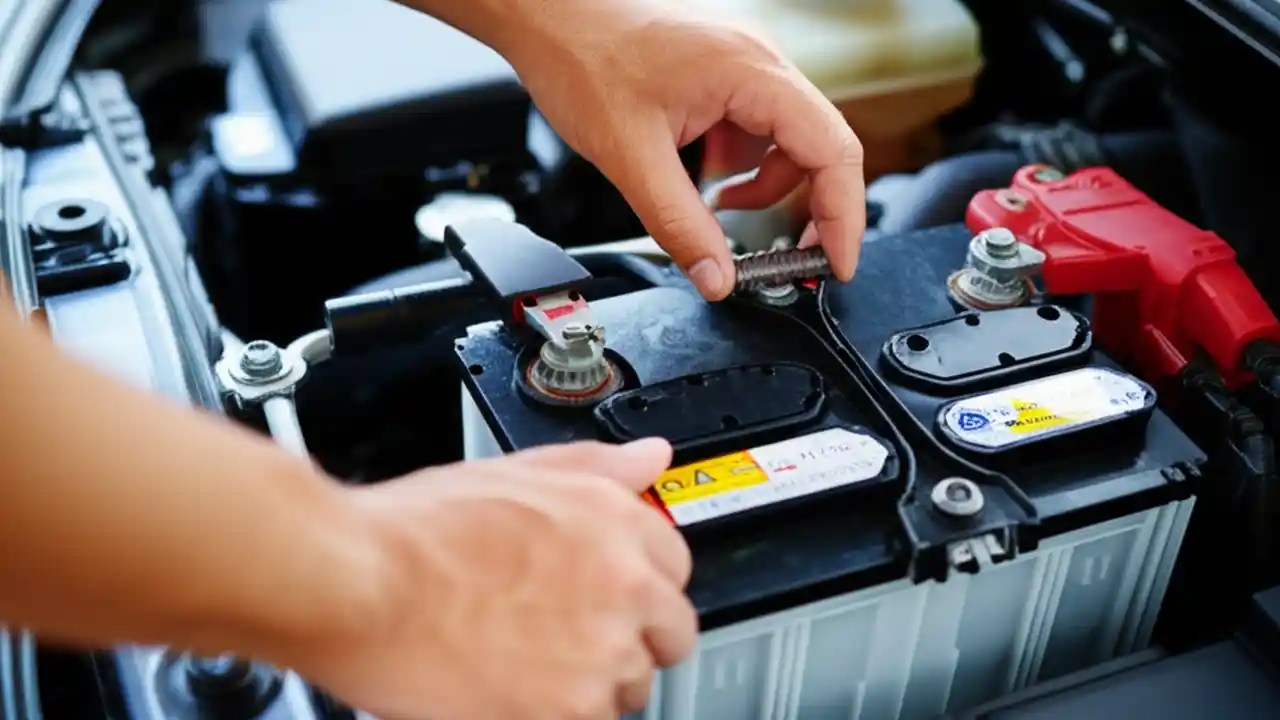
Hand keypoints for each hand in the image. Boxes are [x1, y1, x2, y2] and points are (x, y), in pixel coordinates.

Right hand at [291, 438, 695, 719]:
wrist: (358, 581)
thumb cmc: (417, 530)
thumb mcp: (516, 473)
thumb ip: (597, 469)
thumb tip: (650, 459)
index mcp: (614, 520)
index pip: (675, 562)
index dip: (639, 580)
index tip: (613, 591)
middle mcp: (623, 583)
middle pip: (670, 631)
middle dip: (631, 635)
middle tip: (575, 634)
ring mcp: (602, 650)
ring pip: (632, 683)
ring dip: (595, 678)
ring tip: (532, 659)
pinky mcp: (570, 709)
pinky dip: (558, 712)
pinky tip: (513, 684)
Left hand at [499, 0, 865, 299]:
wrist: (548, 14)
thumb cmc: (582, 56)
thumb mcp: (630, 158)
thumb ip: (679, 225)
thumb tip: (717, 278)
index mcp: (752, 72)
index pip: (833, 151)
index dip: (843, 216)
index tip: (837, 265)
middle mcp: (761, 63)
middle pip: (821, 149)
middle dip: (811, 210)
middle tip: (792, 261)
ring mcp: (746, 67)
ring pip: (788, 144)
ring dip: (766, 188)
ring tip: (719, 209)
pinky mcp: (725, 76)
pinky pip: (757, 131)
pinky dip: (741, 166)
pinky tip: (704, 178)